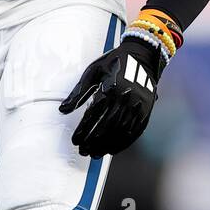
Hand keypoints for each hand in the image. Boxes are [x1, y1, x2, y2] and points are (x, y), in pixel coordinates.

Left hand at [59, 35, 162, 157]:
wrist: (143, 56)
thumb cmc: (114, 62)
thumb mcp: (93, 72)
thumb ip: (78, 92)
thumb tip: (63, 109)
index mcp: (112, 87)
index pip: (94, 115)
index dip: (83, 130)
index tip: (75, 140)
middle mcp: (127, 98)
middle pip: (107, 126)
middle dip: (93, 141)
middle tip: (82, 151)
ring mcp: (139, 106)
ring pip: (120, 132)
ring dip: (106, 145)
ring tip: (94, 154)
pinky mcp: (146, 111)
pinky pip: (134, 131)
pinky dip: (123, 143)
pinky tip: (112, 150)